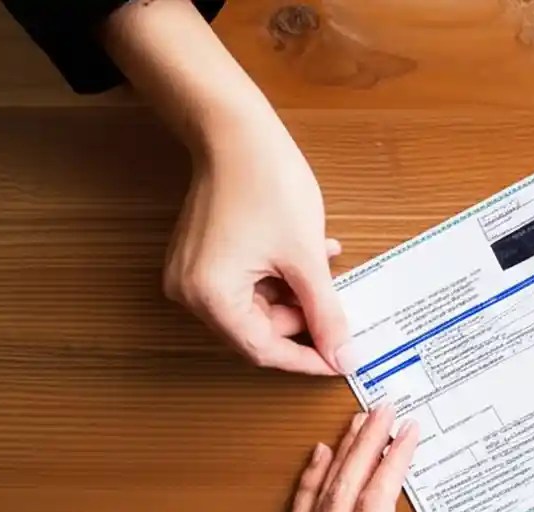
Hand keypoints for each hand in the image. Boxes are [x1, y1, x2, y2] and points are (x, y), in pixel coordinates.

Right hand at [101, 0, 348, 374]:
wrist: (235, 129)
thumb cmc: (266, 183)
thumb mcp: (305, 258)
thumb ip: (325, 314)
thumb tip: (342, 356)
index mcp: (211, 297)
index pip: (263, 350)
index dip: (306, 358)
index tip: (340, 360)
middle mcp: (190, 292)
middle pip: (257, 329)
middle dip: (303, 320)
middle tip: (340, 308)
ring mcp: (192, 272)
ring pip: (256, 304)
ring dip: (296, 294)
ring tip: (326, 267)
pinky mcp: (200, 254)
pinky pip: (246, 281)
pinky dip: (279, 276)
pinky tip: (309, 253)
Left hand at [284, 406, 533, 511]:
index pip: (374, 504)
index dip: (391, 460)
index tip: (407, 429)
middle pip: (340, 496)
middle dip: (362, 446)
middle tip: (378, 410)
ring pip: (312, 510)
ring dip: (332, 465)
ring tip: (348, 429)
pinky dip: (304, 499)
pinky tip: (313, 476)